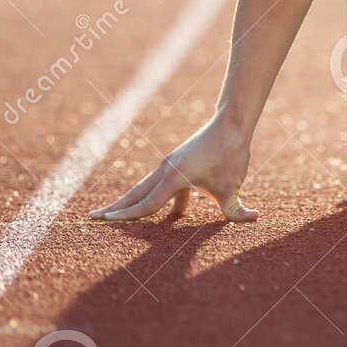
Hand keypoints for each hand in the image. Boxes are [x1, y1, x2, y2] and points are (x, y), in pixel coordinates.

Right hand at [87, 111, 258, 222]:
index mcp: (173, 178)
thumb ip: (237, 210)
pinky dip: (158, 198)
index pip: (146, 204)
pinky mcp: (177, 164)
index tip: (106, 222)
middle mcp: (165, 171)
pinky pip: (162, 186)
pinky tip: (176, 213)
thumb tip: (253, 218)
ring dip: (129, 202)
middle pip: (135, 194)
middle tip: (92, 217)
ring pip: (144, 188)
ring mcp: (169, 166)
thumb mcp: (233, 187)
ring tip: (112, 213)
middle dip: (115, 208)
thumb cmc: (231, 156)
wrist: (232, 125)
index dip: (127, 216)